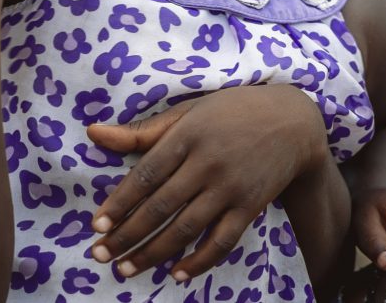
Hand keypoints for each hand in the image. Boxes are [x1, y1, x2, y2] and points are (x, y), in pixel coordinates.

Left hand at [84, 84, 329, 281]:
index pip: (146, 175)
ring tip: (126, 270)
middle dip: (127, 235)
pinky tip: (177, 274)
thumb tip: (93, 133)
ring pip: (186, 229)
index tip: (96, 225)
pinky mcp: (250, 206)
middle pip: (161, 207)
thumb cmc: (231, 112)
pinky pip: (222, 241)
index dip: (119, 203)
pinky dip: (199, 261)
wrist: (292, 121)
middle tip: (100, 255)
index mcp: (188, 135)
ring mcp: (231, 187)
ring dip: (153, 254)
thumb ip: (143, 131)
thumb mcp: (188, 111)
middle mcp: (208, 162)